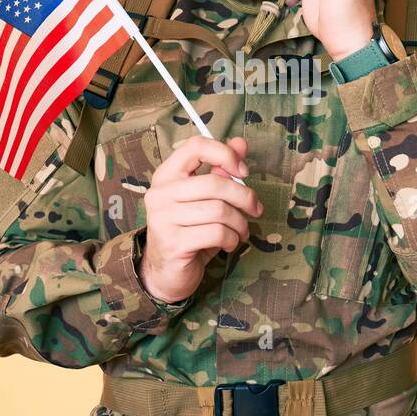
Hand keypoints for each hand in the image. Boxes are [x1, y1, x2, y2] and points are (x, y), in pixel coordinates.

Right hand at [139, 135, 261, 303]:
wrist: (165, 272)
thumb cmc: (189, 230)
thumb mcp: (205, 199)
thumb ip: (221, 170)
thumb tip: (241, 143)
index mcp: (167, 175)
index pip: (196, 146)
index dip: (225, 154)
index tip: (242, 171)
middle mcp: (161, 193)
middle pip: (215, 183)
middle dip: (244, 197)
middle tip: (255, 209)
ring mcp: (163, 218)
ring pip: (220, 210)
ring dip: (240, 223)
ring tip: (241, 231)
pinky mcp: (173, 243)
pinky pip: (217, 233)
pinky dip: (232, 239)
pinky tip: (229, 243)